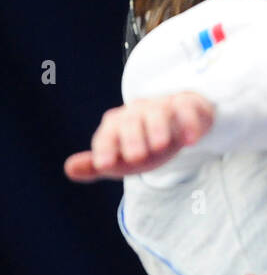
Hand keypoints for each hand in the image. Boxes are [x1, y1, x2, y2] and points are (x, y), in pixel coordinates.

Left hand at [64, 92, 214, 181]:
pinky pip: (186, 109)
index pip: (107, 134)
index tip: (104, 165)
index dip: (104, 149)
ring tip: (161, 146)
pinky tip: (190, 141)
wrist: (178, 121)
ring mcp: (162, 106)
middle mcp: (137, 111)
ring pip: (158, 112)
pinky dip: (189, 123)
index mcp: (117, 124)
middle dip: (132, 138)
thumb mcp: (123, 158)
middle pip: (131, 121)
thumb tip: (69, 168)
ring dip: (158, 128)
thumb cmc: (145, 142)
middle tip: (136, 157)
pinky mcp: (186, 105)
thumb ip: (97, 164)